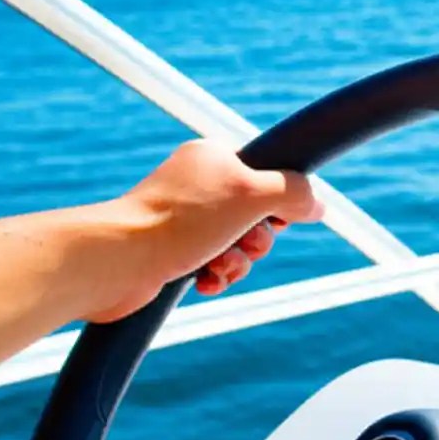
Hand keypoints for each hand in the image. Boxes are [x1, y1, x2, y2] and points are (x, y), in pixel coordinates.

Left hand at [87, 139, 323, 321]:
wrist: (120, 259)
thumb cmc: (182, 220)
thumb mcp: (253, 194)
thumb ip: (294, 192)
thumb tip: (318, 204)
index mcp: (214, 158)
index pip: (265, 173)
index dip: (278, 200)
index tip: (276, 216)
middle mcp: (197, 184)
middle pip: (256, 214)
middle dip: (258, 239)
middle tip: (244, 243)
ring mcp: (184, 219)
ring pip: (237, 244)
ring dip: (238, 262)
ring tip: (218, 265)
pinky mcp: (172, 251)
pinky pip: (213, 264)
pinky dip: (216, 275)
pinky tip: (205, 281)